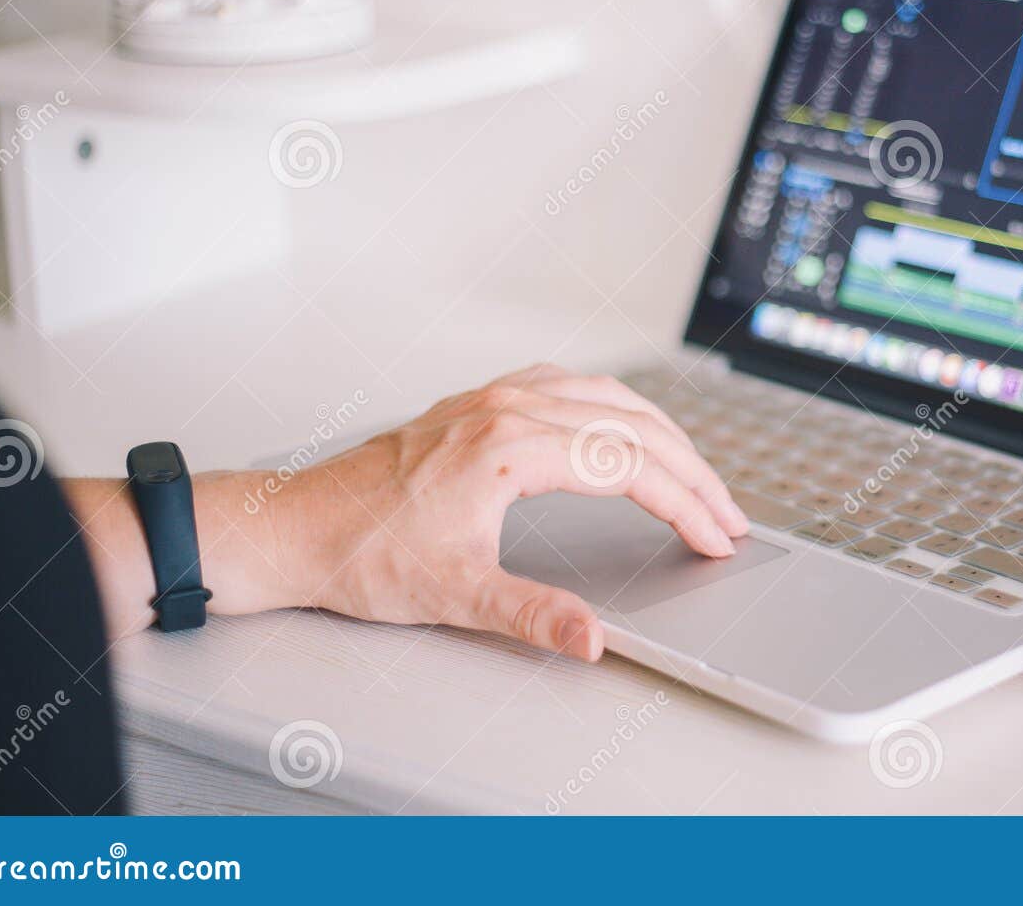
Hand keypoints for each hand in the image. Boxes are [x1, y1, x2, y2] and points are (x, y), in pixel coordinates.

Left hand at [275, 364, 748, 660]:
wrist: (296, 526)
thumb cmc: (361, 553)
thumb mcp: (454, 595)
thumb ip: (533, 614)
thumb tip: (592, 638)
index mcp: (507, 447)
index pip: (627, 466)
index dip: (683, 504)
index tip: (715, 536)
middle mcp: (506, 408)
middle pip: (630, 424)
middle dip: (690, 471)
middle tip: (727, 514)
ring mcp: (492, 398)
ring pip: (605, 396)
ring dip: (661, 431)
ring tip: (696, 472)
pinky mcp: (479, 402)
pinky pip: (568, 385)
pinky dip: (615, 405)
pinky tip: (622, 423)